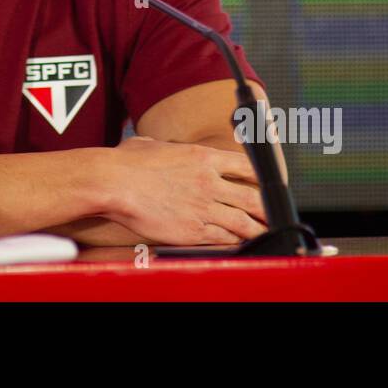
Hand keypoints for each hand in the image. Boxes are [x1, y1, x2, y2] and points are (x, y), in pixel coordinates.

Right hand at [104, 136, 267, 245]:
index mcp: (202, 156)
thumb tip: (160, 148)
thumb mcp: (152, 144)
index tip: (266, 184)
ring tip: (264, 233)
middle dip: (267, 208)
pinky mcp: (192, 229)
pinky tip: (238, 243)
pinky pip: (222, 237)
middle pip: (252, 197)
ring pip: (243, 221)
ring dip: (256, 228)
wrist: (113, 182)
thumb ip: (166, 148)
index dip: (261, 177)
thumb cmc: (126, 162)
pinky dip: (233, 241)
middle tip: (273, 214)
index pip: (245, 166)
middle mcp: (209, 181)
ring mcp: (203, 206)